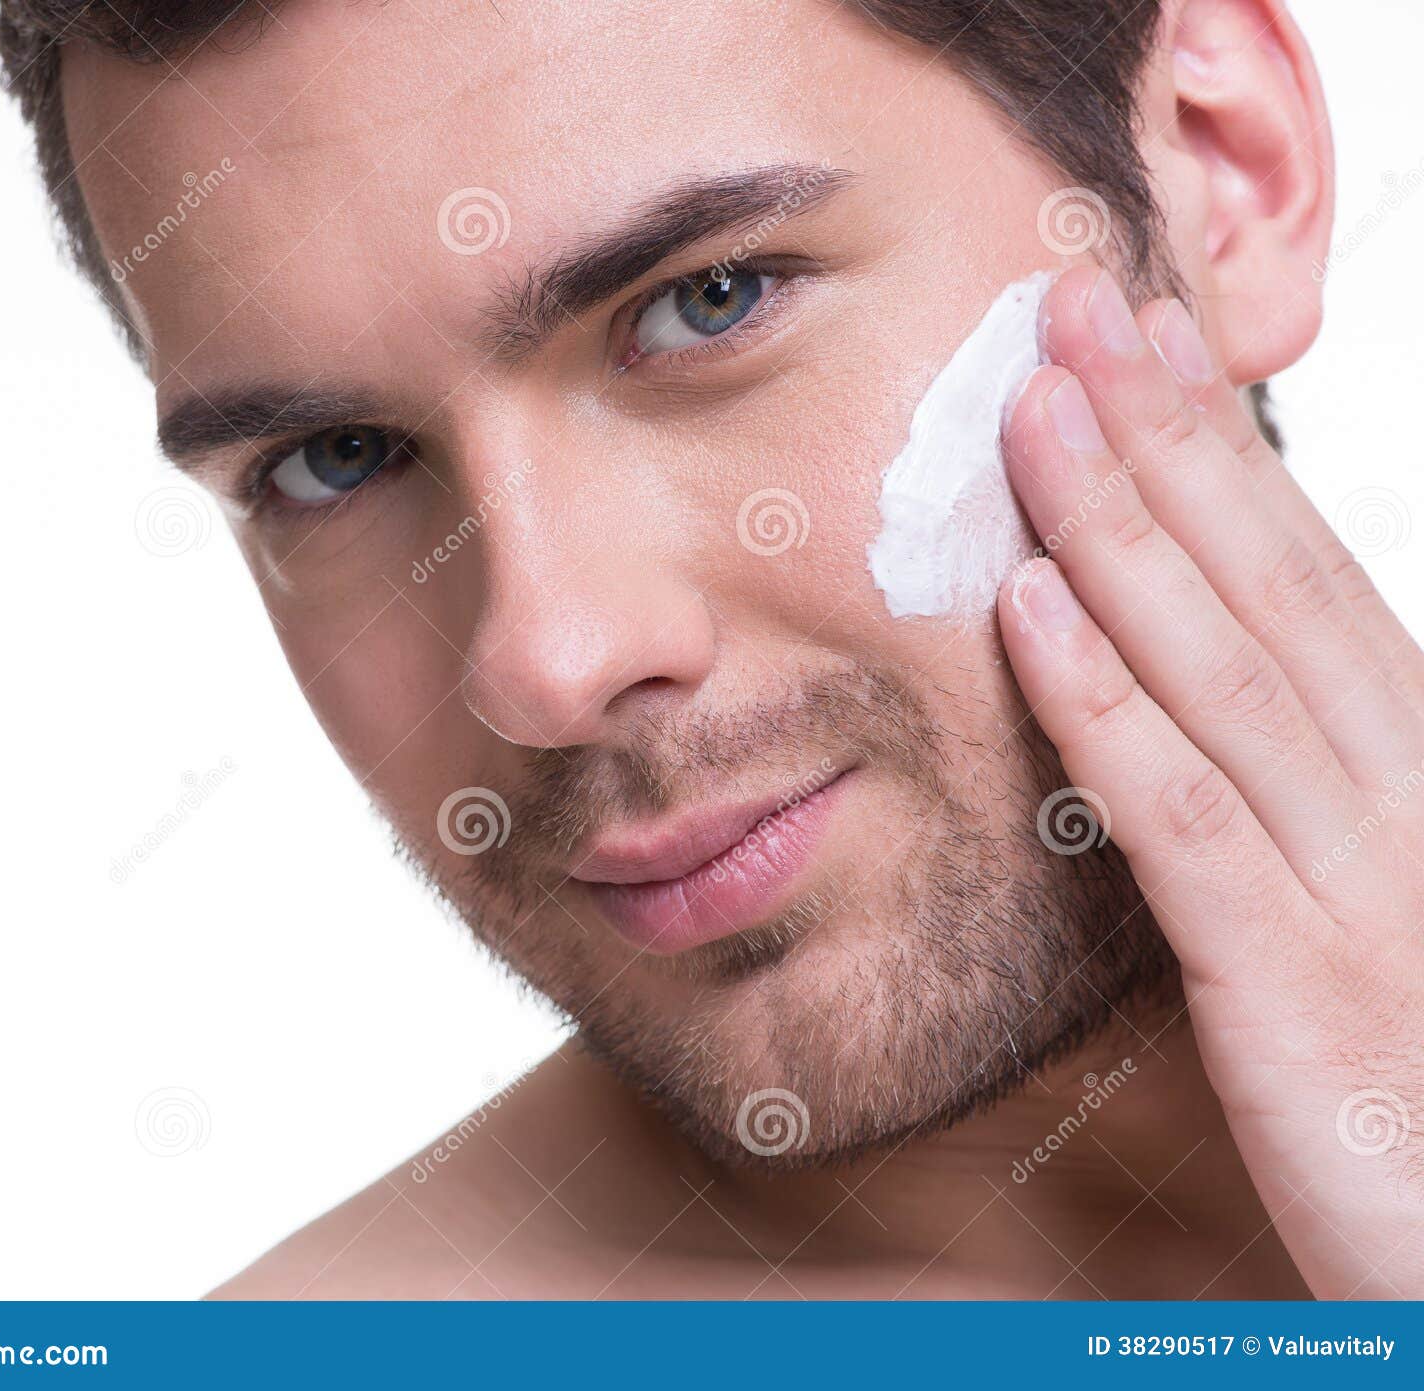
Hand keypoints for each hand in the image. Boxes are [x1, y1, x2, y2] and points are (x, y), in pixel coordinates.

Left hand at [998, 266, 1423, 1298]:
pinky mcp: (1301, 992)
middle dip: (1165, 437)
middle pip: (1266, 586)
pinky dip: (1107, 709)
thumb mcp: (1365, 916)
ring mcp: (1361, 888)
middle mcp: (1403, 798)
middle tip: (1075, 307)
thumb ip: (1285, 803)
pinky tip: (1032, 614)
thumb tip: (1188, 694)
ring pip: (1222, 671)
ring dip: (1120, 530)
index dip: (1218, 457)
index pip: (1303, 581)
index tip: (1144, 345)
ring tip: (1035, 410)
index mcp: (1414, 774)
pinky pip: (1185, 824)